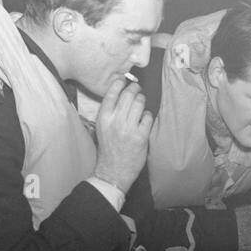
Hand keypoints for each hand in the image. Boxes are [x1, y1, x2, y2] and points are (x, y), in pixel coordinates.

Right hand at [92, 77, 151, 194]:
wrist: (113, 170)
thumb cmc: (108, 148)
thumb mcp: (102, 128)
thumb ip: (109, 113)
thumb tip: (120, 94)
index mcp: (103, 118)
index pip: (112, 93)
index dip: (119, 83)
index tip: (124, 80)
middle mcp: (115, 120)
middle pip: (128, 95)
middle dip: (135, 88)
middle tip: (137, 88)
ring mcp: (129, 128)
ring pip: (139, 103)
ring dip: (142, 100)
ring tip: (141, 102)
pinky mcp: (141, 136)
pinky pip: (148, 117)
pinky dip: (148, 115)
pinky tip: (145, 119)